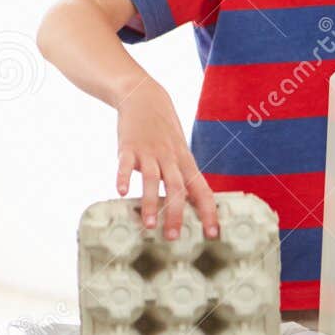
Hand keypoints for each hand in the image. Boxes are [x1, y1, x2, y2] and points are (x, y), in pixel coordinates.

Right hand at [113, 78, 218, 239]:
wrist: (144, 97)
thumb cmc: (162, 130)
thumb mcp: (178, 151)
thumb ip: (181, 175)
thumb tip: (182, 206)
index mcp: (184, 162)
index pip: (202, 190)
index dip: (208, 212)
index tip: (213, 233)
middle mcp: (170, 158)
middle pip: (177, 188)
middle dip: (176, 214)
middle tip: (173, 237)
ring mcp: (149, 152)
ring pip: (153, 179)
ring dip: (151, 203)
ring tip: (148, 225)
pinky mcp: (129, 146)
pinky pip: (126, 163)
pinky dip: (123, 177)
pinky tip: (121, 191)